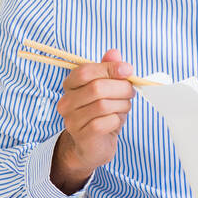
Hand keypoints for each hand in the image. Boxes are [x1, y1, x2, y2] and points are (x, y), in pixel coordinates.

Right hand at [51, 49, 135, 193]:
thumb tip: (114, 52)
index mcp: (70, 85)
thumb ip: (109, 69)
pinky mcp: (82, 135)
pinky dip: (117, 119)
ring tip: (124, 107)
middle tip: (131, 92)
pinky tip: (117, 120)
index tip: (128, 71)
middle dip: (121, 88)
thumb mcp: (108, 88)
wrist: (94, 145)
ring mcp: (71, 120)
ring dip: (122, 105)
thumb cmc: (103, 113)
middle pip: (96, 88)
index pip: (85, 71)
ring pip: (103, 105)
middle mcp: (66, 102)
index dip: (109, 68)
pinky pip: (105, 122)